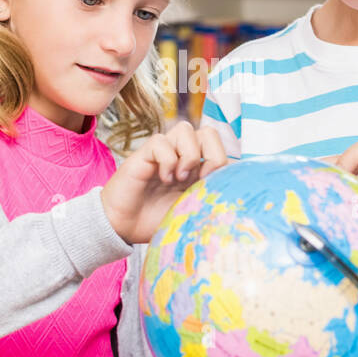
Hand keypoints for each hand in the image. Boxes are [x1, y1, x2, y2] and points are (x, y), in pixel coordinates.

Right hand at [101, 121, 228, 243]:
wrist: (123, 227)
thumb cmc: (155, 221)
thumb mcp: (191, 212)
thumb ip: (209, 199)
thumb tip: (235, 192)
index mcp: (198, 169)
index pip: (221, 149)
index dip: (222, 164)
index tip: (213, 186)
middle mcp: (183, 157)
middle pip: (209, 132)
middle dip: (211, 154)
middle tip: (200, 178)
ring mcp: (164, 153)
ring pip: (186, 129)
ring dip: (188, 155)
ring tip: (179, 178)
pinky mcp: (144, 154)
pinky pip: (161, 141)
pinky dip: (167, 160)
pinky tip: (163, 178)